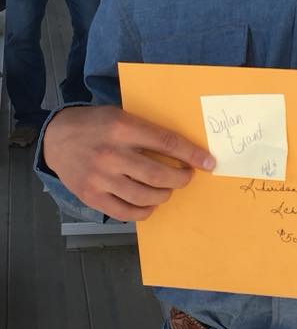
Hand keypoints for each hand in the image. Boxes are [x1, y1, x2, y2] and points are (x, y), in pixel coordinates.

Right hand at [43, 105, 215, 220]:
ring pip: (145, 196)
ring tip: (167, 188)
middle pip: (159, 174)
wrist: (55, 138)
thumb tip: (183, 149)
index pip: (167, 143)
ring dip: (164, 194)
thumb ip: (147, 131)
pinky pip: (126, 212)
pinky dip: (144, 211)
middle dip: (181, 178)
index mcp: (122, 128)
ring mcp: (100, 178)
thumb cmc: (95, 124)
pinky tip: (150, 204)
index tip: (208, 162)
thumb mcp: (121, 116)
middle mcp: (111, 154)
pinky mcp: (91, 196)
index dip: (192, 154)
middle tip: (187, 176)